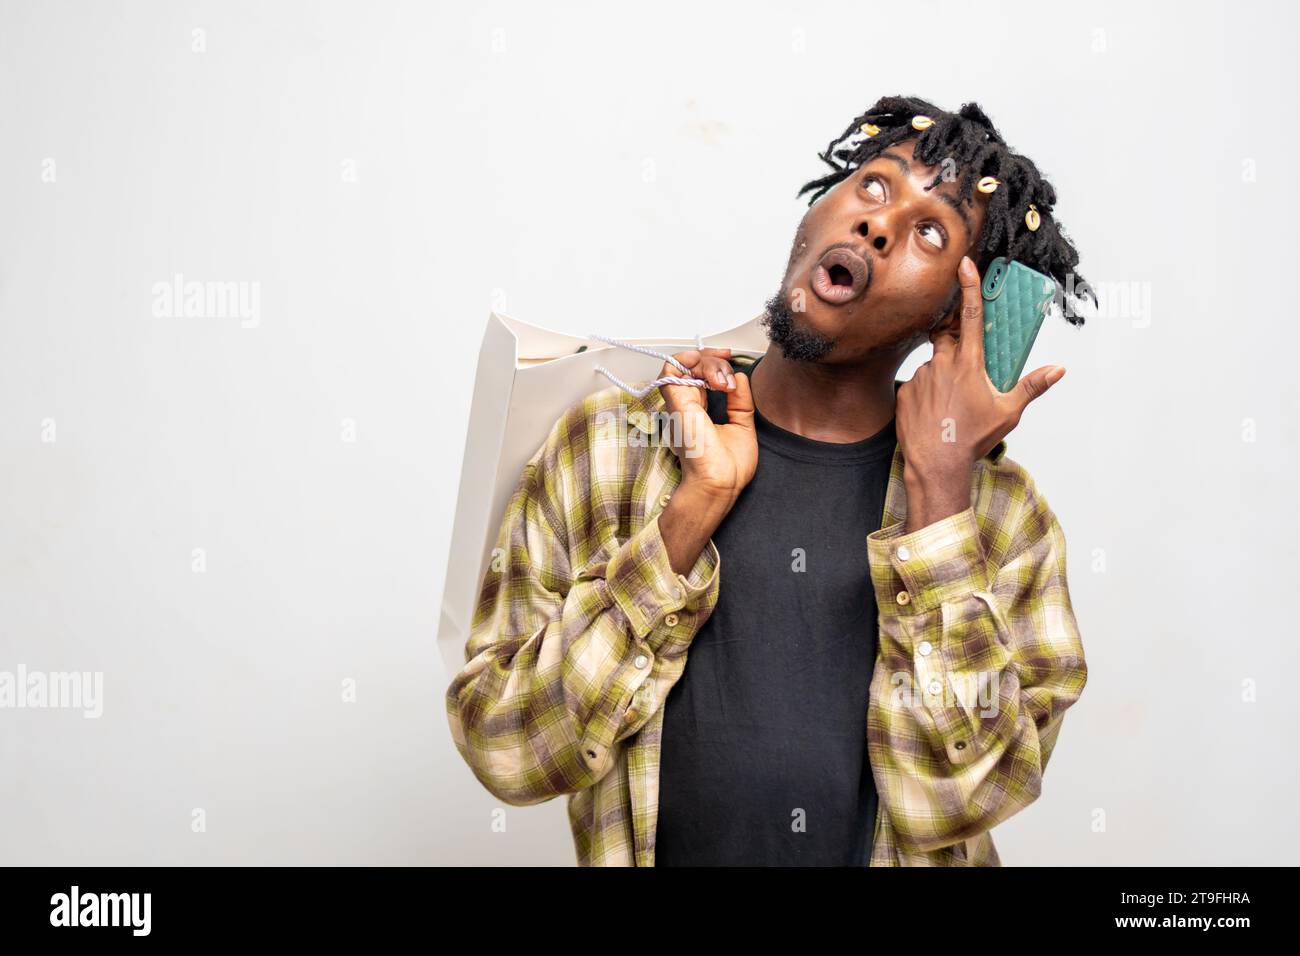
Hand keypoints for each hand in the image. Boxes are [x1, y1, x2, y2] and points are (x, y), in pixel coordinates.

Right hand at [656, 347, 756, 507]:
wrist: (721, 484)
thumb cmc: (728, 468)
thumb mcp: (742, 425)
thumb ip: (740, 400)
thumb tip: (739, 376)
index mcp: (698, 412)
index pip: (699, 375)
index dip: (714, 362)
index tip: (731, 360)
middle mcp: (686, 406)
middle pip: (692, 365)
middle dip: (715, 360)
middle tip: (729, 373)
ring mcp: (680, 404)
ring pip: (684, 363)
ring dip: (708, 362)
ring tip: (724, 381)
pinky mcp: (677, 403)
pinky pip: (671, 369)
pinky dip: (689, 361)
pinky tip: (711, 374)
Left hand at [896, 256, 1065, 529]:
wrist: (935, 464)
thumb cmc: (972, 438)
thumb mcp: (1008, 412)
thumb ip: (1032, 386)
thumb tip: (1058, 369)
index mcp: (969, 364)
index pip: (970, 316)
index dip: (970, 287)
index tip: (965, 264)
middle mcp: (941, 364)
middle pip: (947, 337)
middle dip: (956, 343)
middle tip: (964, 369)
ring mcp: (920, 376)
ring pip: (933, 366)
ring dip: (943, 377)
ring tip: (951, 407)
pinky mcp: (903, 391)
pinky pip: (917, 384)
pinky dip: (927, 393)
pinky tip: (934, 414)